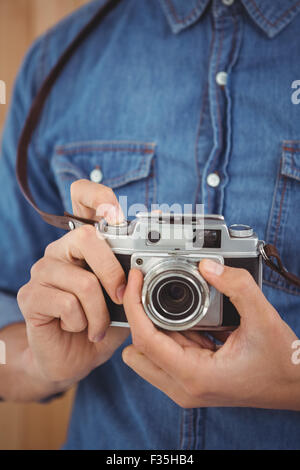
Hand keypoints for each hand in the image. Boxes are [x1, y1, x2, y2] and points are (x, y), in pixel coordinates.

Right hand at [17, 180, 128, 389]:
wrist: (74, 359)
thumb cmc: (101, 323)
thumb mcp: (125, 298)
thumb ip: (135, 273)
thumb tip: (152, 238)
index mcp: (83, 244)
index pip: (82, 199)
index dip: (99, 197)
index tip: (116, 216)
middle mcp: (61, 250)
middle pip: (86, 237)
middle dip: (113, 273)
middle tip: (120, 298)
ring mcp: (42, 271)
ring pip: (83, 280)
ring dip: (100, 312)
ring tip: (98, 326)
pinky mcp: (30, 296)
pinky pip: (67, 303)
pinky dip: (83, 322)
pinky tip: (77, 328)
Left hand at [122, 260, 299, 409]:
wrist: (295, 386)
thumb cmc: (282, 363)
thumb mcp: (262, 318)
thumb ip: (237, 286)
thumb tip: (208, 266)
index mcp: (195, 375)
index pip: (144, 340)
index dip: (135, 304)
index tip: (137, 278)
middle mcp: (184, 386)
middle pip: (137, 351)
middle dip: (140, 320)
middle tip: (152, 292)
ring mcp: (187, 386)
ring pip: (149, 353)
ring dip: (156, 326)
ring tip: (177, 304)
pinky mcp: (192, 380)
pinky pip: (166, 353)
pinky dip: (171, 334)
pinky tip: (193, 320)